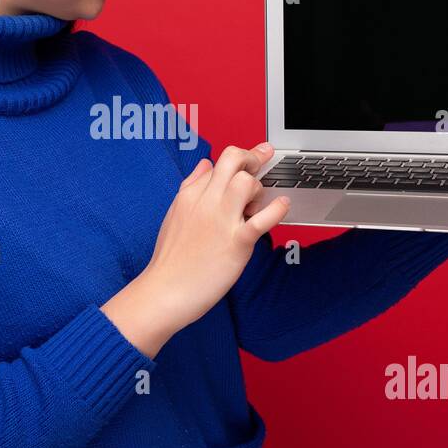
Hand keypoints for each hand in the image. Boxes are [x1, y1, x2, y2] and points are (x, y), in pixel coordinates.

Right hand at [136, 142, 290, 335]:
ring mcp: (221, 220)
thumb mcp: (174, 214)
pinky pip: (262, 218)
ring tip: (258, 203)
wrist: (165, 290)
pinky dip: (277, 208)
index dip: (236, 162)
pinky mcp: (236, 242)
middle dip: (252, 157)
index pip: (216, 163)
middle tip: (261, 164)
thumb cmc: (170, 260)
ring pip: (247, 182)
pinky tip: (282, 206)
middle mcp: (205, 202)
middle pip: (232, 160)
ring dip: (259, 188)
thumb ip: (190, 187)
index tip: (249, 163)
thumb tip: (205, 165)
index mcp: (189, 195)